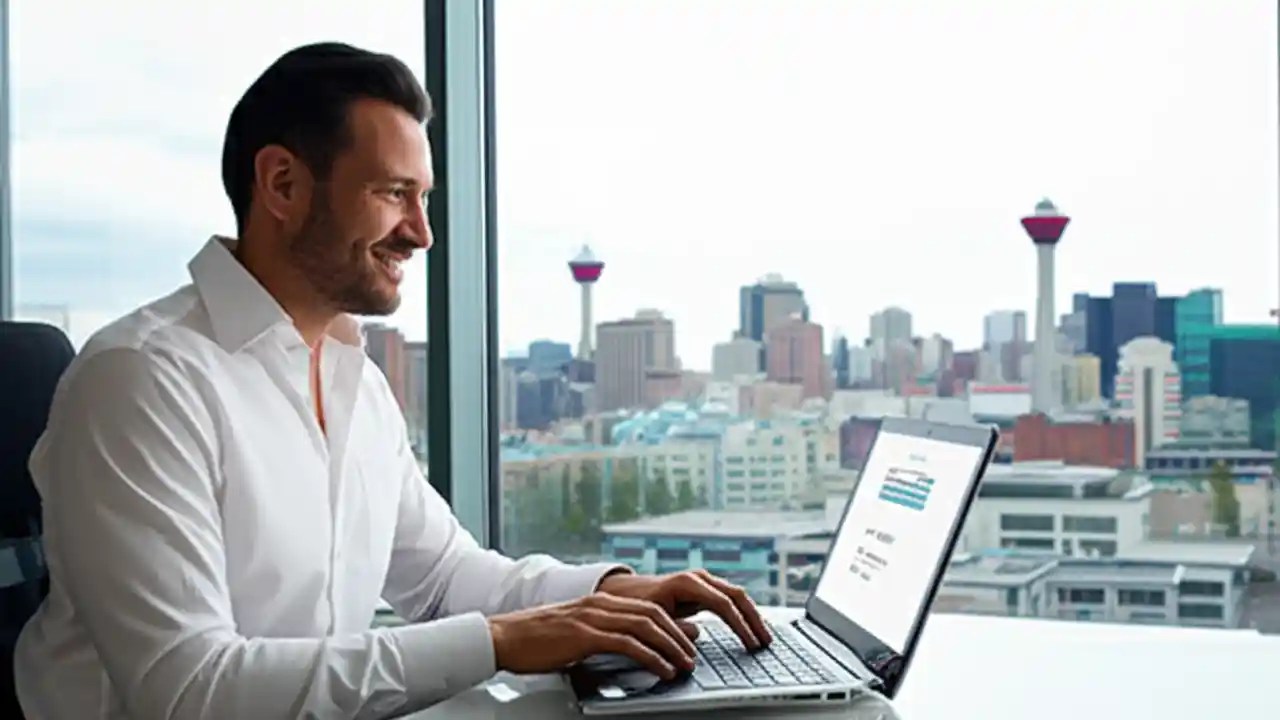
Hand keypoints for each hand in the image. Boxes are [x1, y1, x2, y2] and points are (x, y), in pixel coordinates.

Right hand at [487, 592, 697, 679]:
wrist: (504, 637)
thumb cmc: (537, 639)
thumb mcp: (577, 632)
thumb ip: (604, 634)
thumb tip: (631, 647)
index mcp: (600, 601)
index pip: (648, 607)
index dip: (673, 623)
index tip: (688, 640)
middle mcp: (600, 604)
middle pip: (653, 613)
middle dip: (678, 635)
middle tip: (693, 655)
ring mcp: (593, 617)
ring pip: (645, 626)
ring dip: (670, 647)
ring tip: (683, 665)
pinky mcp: (584, 635)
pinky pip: (627, 644)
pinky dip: (650, 657)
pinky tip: (660, 669)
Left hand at [596, 569, 771, 651]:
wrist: (629, 593)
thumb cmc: (638, 607)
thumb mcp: (653, 618)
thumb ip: (674, 627)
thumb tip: (697, 636)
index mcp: (687, 583)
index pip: (723, 603)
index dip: (740, 624)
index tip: (751, 643)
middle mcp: (699, 578)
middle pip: (737, 596)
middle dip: (754, 619)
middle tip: (765, 643)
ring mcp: (704, 582)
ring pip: (737, 596)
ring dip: (752, 617)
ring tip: (764, 639)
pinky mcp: (705, 590)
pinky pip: (731, 600)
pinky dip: (743, 615)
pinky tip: (752, 630)